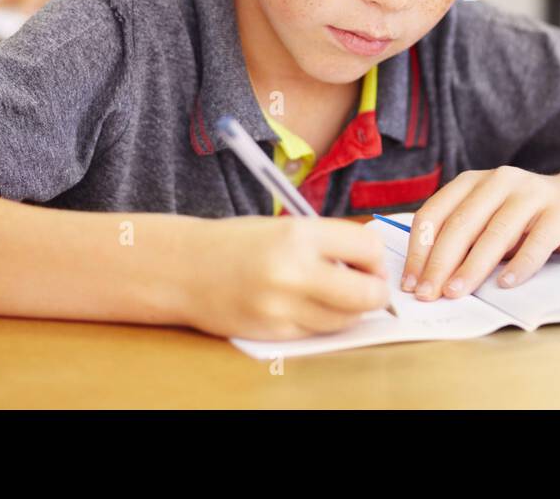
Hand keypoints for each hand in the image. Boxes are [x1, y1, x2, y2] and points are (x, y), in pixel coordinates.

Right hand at [181, 216, 390, 339]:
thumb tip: (373, 266)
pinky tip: (308, 307)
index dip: (375, 258)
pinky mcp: (273, 333)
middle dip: (376, 292)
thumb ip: (328, 243)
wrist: (183, 269)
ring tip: (335, 295)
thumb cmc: (237, 244)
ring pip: (346, 319)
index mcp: (298, 235)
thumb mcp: (285, 227)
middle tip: (371, 288)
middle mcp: (293, 271)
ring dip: (351, 310)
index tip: (369, 262)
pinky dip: (322, 323)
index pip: (367, 247)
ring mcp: (282, 307)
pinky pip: (318, 333)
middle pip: (367, 294)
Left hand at [400, 166, 559, 300]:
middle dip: (440, 263)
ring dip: (473, 267)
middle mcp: (499, 180)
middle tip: (428, 294)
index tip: (410, 283)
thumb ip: (461, 237)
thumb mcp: (487, 219)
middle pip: (461, 224)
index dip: (419, 250)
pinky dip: (519, 265)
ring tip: (457, 292)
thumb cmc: (523, 219)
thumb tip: (425, 277)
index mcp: (472, 181)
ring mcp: (531, 194)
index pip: (435, 214)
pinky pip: (537, 242)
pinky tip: (505, 284)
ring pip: (495, 233)